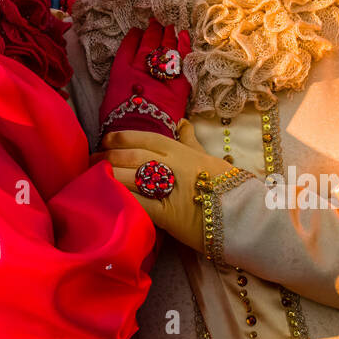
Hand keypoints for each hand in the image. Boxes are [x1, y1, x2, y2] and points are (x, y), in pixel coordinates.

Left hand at [93, 121, 234, 249]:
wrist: (246, 217)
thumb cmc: (229, 186)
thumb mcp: (210, 157)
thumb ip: (191, 141)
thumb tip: (182, 122)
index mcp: (181, 150)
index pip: (143, 138)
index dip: (120, 137)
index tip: (105, 139)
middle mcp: (172, 165)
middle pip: (130, 156)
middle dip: (107, 157)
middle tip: (92, 161)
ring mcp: (168, 189)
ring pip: (129, 177)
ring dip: (108, 177)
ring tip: (94, 179)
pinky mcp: (166, 215)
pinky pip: (137, 203)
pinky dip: (120, 199)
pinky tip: (107, 198)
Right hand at [98, 20, 191, 138]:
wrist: (137, 137)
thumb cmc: (118, 125)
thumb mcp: (109, 102)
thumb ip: (118, 88)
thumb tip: (124, 85)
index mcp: (120, 73)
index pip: (127, 47)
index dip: (133, 37)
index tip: (137, 31)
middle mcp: (139, 69)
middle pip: (147, 44)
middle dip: (152, 32)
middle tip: (156, 22)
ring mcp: (159, 75)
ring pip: (164, 49)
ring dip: (167, 36)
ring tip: (169, 27)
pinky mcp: (177, 85)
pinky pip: (181, 61)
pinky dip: (183, 47)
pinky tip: (184, 36)